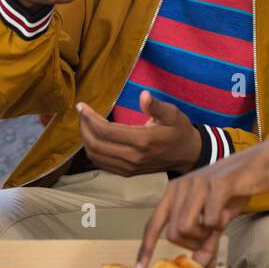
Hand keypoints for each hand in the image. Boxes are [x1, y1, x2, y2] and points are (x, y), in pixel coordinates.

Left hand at [77, 91, 201, 175]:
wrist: (187, 155)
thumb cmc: (179, 131)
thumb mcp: (173, 114)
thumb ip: (156, 106)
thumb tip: (143, 95)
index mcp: (143, 141)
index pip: (106, 132)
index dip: (90, 118)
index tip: (82, 106)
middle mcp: (133, 157)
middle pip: (96, 144)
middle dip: (84, 127)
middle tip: (81, 112)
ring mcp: (128, 168)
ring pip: (95, 155)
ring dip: (85, 138)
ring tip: (85, 122)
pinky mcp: (126, 173)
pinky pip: (101, 163)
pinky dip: (92, 150)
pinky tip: (92, 136)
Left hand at [135, 141, 268, 267]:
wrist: (258, 164)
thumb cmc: (233, 189)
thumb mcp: (216, 216)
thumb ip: (205, 238)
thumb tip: (199, 263)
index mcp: (174, 192)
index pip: (154, 224)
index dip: (146, 249)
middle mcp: (181, 186)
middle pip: (173, 233)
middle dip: (192, 242)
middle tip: (210, 234)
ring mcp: (197, 184)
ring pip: (185, 227)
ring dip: (205, 234)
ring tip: (219, 222)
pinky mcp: (217, 185)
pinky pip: (210, 220)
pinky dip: (220, 224)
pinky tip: (228, 212)